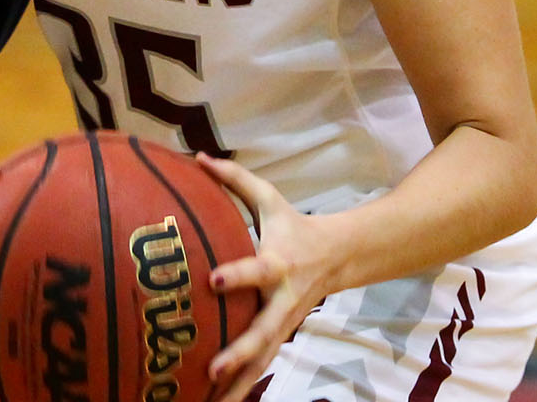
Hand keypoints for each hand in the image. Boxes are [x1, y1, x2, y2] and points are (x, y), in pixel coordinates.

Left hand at [198, 153, 334, 401]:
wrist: (338, 256)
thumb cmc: (293, 225)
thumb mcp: (270, 198)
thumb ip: (234, 179)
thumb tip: (197, 156)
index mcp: (277, 263)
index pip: (257, 270)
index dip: (238, 275)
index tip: (214, 279)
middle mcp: (282, 300)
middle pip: (263, 330)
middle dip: (240, 350)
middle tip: (214, 367)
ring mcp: (284, 324)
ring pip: (263, 359)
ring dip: (240, 383)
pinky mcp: (281, 338)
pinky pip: (261, 366)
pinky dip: (243, 388)